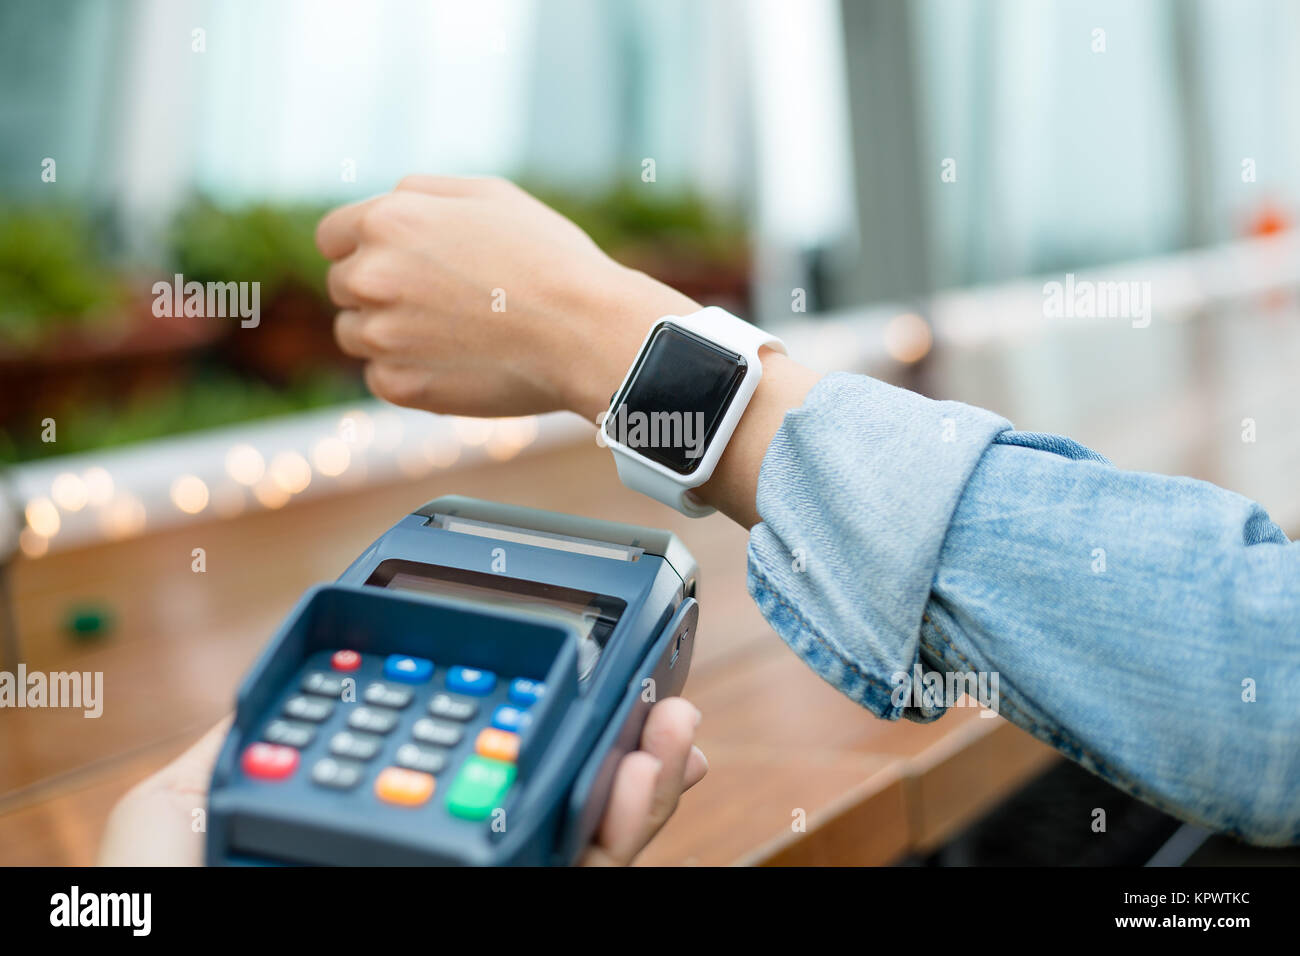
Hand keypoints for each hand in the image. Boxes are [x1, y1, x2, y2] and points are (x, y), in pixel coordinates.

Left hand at [98, 698, 706, 865]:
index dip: (532, 727)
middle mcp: (438, 865)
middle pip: (547, 802)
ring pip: (580, 843)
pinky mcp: (496, 915)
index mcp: (379, 836)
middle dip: (615, 747)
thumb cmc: (168, 910)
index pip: (474, 774)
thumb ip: (237, 746)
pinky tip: (637, 777)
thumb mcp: (182, 813)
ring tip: (671, 726)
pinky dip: (619, 831)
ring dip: (640, 779)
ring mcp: (471, 889)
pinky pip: (572, 880)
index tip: (574, 675)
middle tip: (658, 696)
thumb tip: (277, 696)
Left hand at [316, 175, 820, 526]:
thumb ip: (422, 195)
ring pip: (357, 334)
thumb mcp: (489, 196)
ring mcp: (382, 336)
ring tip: (454, 331)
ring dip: (390, 332)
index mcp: (387, 220)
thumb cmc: (549, 257)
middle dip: (380, 290)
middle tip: (440, 300)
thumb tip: (384, 205)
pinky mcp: (400, 386)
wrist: (586, 330)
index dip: (364, 246)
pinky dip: (409, 372)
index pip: (333, 236)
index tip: (397, 263)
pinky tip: (458, 361)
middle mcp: (371, 276)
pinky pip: (381, 377)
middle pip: (344, 286)